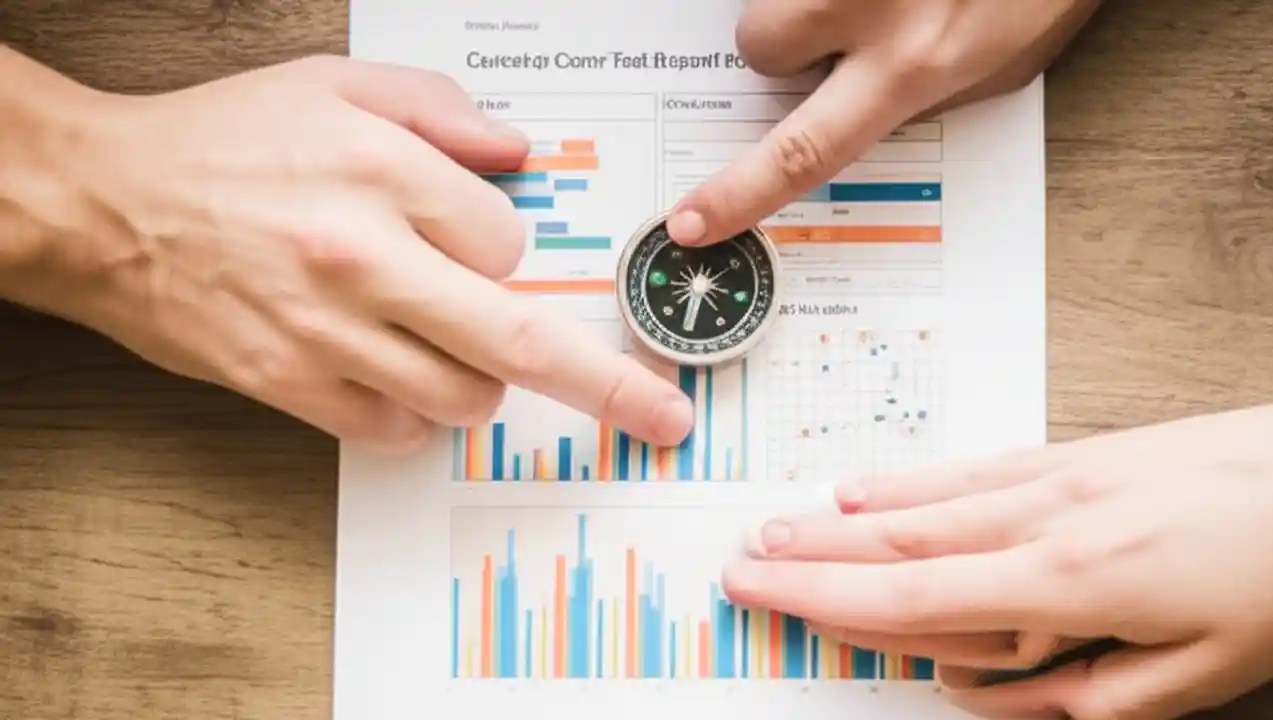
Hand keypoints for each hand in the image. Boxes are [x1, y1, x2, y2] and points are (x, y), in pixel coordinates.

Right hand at [3, 53, 693, 452]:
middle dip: (607, 385)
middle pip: (516, 338)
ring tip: (450, 349)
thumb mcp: (334, 85)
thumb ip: (440, 110)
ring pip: (461, 396)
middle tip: (662, 417)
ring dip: (482, 385)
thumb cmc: (222, 143)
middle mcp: (363, 256)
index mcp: (383, 173)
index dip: (509, 251)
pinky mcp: (288, 384)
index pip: (511, 241)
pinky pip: (392, 430)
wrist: (102, 204)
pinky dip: (415, 416)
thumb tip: (519, 153)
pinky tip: (394, 376)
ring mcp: (326, 330)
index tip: (486, 249)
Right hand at [666, 0, 1100, 244]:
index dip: (740, 193)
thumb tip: (855, 110)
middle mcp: (874, 6)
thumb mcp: (1001, 69)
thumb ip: (919, 96)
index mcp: (915, 65)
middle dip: (789, 41)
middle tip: (848, 26)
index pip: (806, 149)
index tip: (690, 221)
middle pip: (763, 42)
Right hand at [721, 404, 1272, 719]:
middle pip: (898, 542)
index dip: (823, 602)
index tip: (763, 591)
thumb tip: (988, 696)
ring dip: (844, 518)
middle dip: (813, 555)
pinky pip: (968, 470)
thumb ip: (1080, 698)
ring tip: (786, 525)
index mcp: (1067, 580)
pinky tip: (871, 486)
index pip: (912, 600)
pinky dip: (909, 481)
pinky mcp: (1073, 454)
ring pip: (923, 503)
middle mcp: (1043, 518)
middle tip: (745, 557)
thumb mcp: (1194, 677)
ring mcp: (1054, 477)